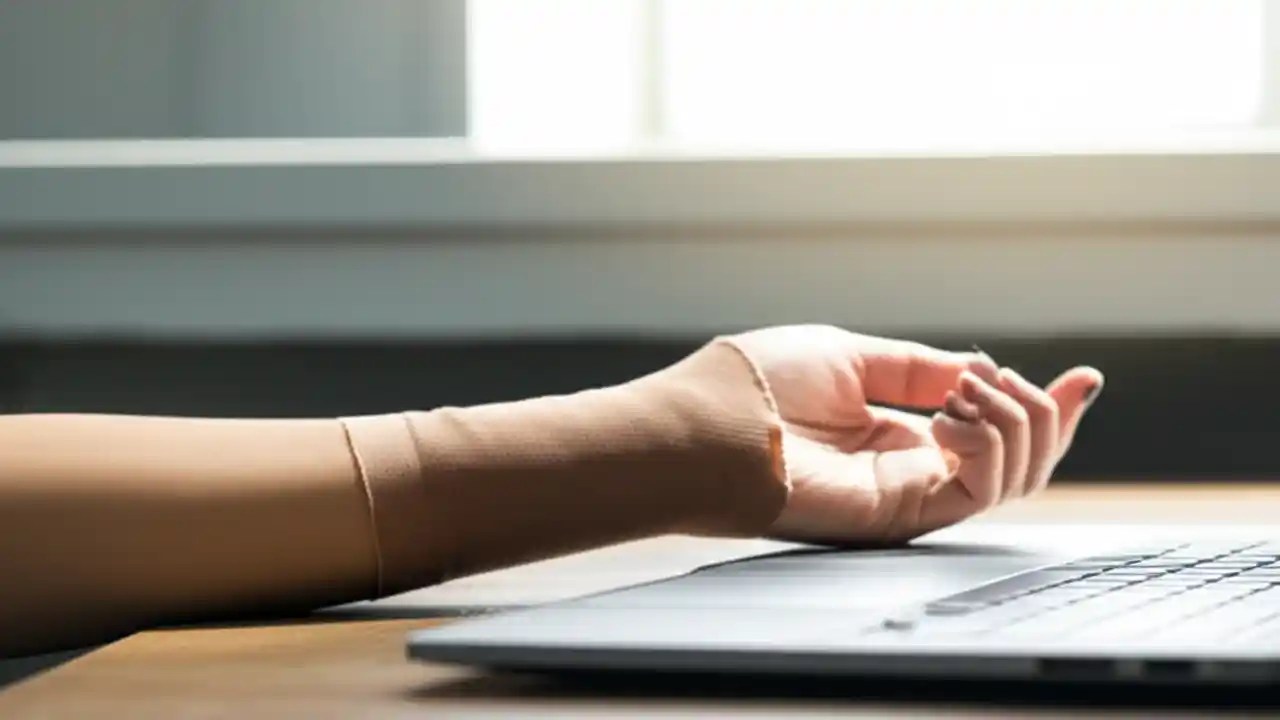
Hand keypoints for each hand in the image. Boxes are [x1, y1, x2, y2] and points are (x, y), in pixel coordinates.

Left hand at [725, 325, 1102, 543]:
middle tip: (1035, 381)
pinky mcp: (901, 514)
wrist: (711, 424)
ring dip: (1018, 423)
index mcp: (896, 432)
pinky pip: (980, 493)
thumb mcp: (852, 354)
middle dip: (1050, 417)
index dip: (1045, 407)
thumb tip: (982, 368)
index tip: (1086, 377)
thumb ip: (921, 368)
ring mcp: (908, 495)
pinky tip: (953, 416)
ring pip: (1013, 480)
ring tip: (968, 391)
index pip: (989, 432)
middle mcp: (909, 468)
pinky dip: (989, 445)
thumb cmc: (759, 384)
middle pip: (1017, 462)